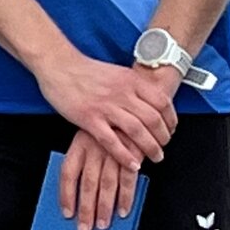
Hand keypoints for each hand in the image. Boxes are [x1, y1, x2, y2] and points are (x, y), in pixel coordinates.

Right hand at [35, 51, 176, 170]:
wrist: (58, 64)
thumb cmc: (85, 69)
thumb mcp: (117, 73)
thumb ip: (132, 86)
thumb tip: (148, 100)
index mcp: (130, 80)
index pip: (162, 102)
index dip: (171, 119)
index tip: (171, 129)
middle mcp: (122, 93)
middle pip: (153, 119)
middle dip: (163, 138)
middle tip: (164, 147)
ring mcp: (106, 107)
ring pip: (137, 132)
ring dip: (150, 148)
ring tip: (156, 158)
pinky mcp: (89, 119)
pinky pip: (112, 142)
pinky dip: (125, 156)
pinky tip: (133, 164)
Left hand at [60, 133, 136, 229]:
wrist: (132, 105)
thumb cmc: (109, 125)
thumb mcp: (90, 137)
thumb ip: (85, 160)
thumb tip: (78, 194)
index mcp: (79, 143)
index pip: (68, 173)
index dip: (66, 195)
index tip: (67, 213)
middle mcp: (95, 147)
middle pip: (87, 184)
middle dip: (86, 209)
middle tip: (85, 228)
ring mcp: (114, 150)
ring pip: (106, 184)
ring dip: (105, 208)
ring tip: (103, 224)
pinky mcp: (132, 151)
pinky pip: (128, 179)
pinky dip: (126, 197)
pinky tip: (123, 210)